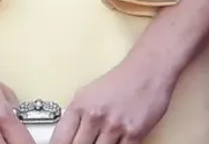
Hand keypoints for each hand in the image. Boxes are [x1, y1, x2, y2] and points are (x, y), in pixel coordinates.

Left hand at [55, 56, 177, 143]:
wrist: (147, 72)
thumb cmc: (118, 83)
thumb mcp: (88, 94)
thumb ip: (77, 116)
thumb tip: (67, 136)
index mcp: (79, 106)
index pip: (61, 138)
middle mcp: (94, 116)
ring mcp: (114, 126)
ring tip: (98, 143)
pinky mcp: (134, 134)